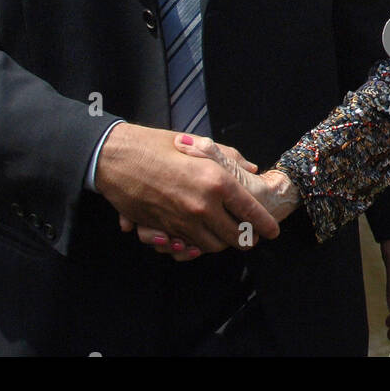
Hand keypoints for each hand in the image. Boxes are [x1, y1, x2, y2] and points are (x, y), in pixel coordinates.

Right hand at [97, 123, 278, 258]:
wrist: (117, 158)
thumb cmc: (157, 146)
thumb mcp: (197, 144)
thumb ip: (228, 158)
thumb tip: (252, 170)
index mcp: (215, 181)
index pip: (249, 211)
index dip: (264, 224)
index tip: (272, 232)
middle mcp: (202, 205)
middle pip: (234, 237)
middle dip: (245, 239)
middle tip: (250, 236)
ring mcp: (182, 221)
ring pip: (212, 246)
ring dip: (221, 243)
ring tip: (227, 235)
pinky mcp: (164, 230)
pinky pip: (188, 246)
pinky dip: (197, 244)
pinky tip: (200, 236)